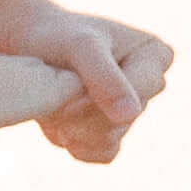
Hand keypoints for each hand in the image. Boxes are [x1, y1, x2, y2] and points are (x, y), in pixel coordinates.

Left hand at [16, 10, 172, 165]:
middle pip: (123, 120)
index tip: (64, 93)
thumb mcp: (79, 46)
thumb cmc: (59, 36)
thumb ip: (104, 75)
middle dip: (83, 114)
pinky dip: (78, 146)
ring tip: (52, 107)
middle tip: (53, 101)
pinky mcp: (114, 131)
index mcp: (156, 55)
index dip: (98, 100)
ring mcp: (133, 110)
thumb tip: (132, 114)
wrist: (34, 46)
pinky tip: (59, 129)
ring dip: (75, 129)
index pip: (137, 94)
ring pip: (110, 139)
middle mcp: (151, 84)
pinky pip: (105, 154)